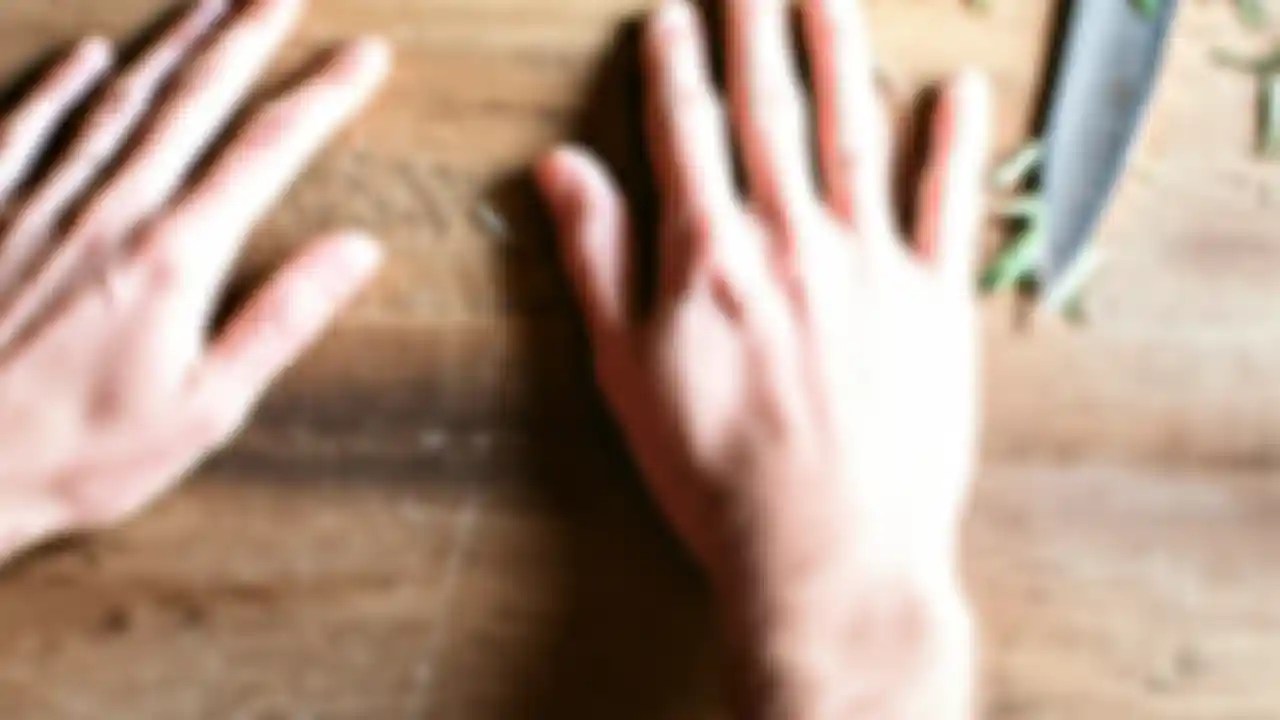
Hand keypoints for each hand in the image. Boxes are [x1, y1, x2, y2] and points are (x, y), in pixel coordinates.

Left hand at [0, 0, 388, 562]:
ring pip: (119, 99)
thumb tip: (358, 249)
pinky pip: (26, 127)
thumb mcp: (205, 410)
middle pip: (195, 100)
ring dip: (174, 42)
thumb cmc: (75, 455)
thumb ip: (282, 319)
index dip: (324, 94)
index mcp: (175, 257)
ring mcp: (38, 205)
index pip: (267, 150)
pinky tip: (91, 54)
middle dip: (250, 36)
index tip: (366, 55)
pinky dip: (62, 84)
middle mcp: (111, 211)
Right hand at [539, 0, 989, 716]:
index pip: (684, 130)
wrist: (825, 552)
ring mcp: (870, 263)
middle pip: (768, 108)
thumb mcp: (626, 372)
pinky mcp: (935, 302)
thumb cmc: (715, 473)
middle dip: (755, 28)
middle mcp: (791, 237)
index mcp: (709, 253)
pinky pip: (948, 204)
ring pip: (852, 128)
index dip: (675, 64)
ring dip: (840, 50)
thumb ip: (597, 258)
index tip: (670, 18)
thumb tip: (561, 169)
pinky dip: (956, 142)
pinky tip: (958, 89)